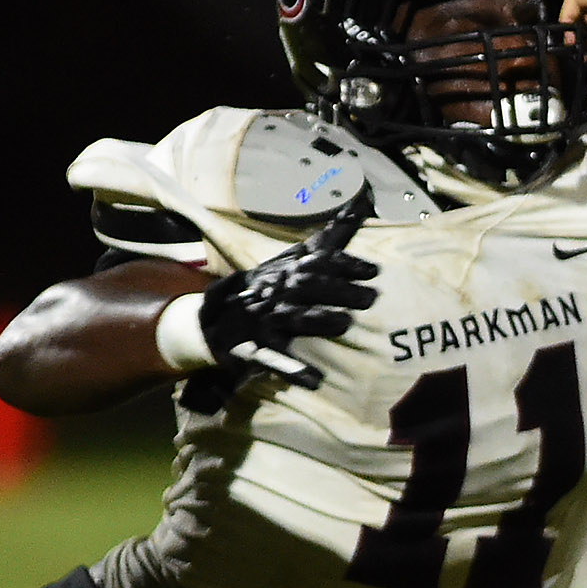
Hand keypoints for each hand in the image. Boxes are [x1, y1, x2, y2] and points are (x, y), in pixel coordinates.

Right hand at [181, 208, 377, 411]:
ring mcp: (264, 321)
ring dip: (320, 321)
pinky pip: (274, 361)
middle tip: (372, 298)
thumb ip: (327, 241)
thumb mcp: (291, 261)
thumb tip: (358, 206)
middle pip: (309, 288)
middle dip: (341, 291)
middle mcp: (275, 292)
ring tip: (346, 325)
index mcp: (286, 272)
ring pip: (294, 319)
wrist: (211, 323)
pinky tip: (316, 381)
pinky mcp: (254, 350)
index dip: (346, 265)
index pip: (318, 263)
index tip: (375, 271)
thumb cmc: (263, 289)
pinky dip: (295, 371)